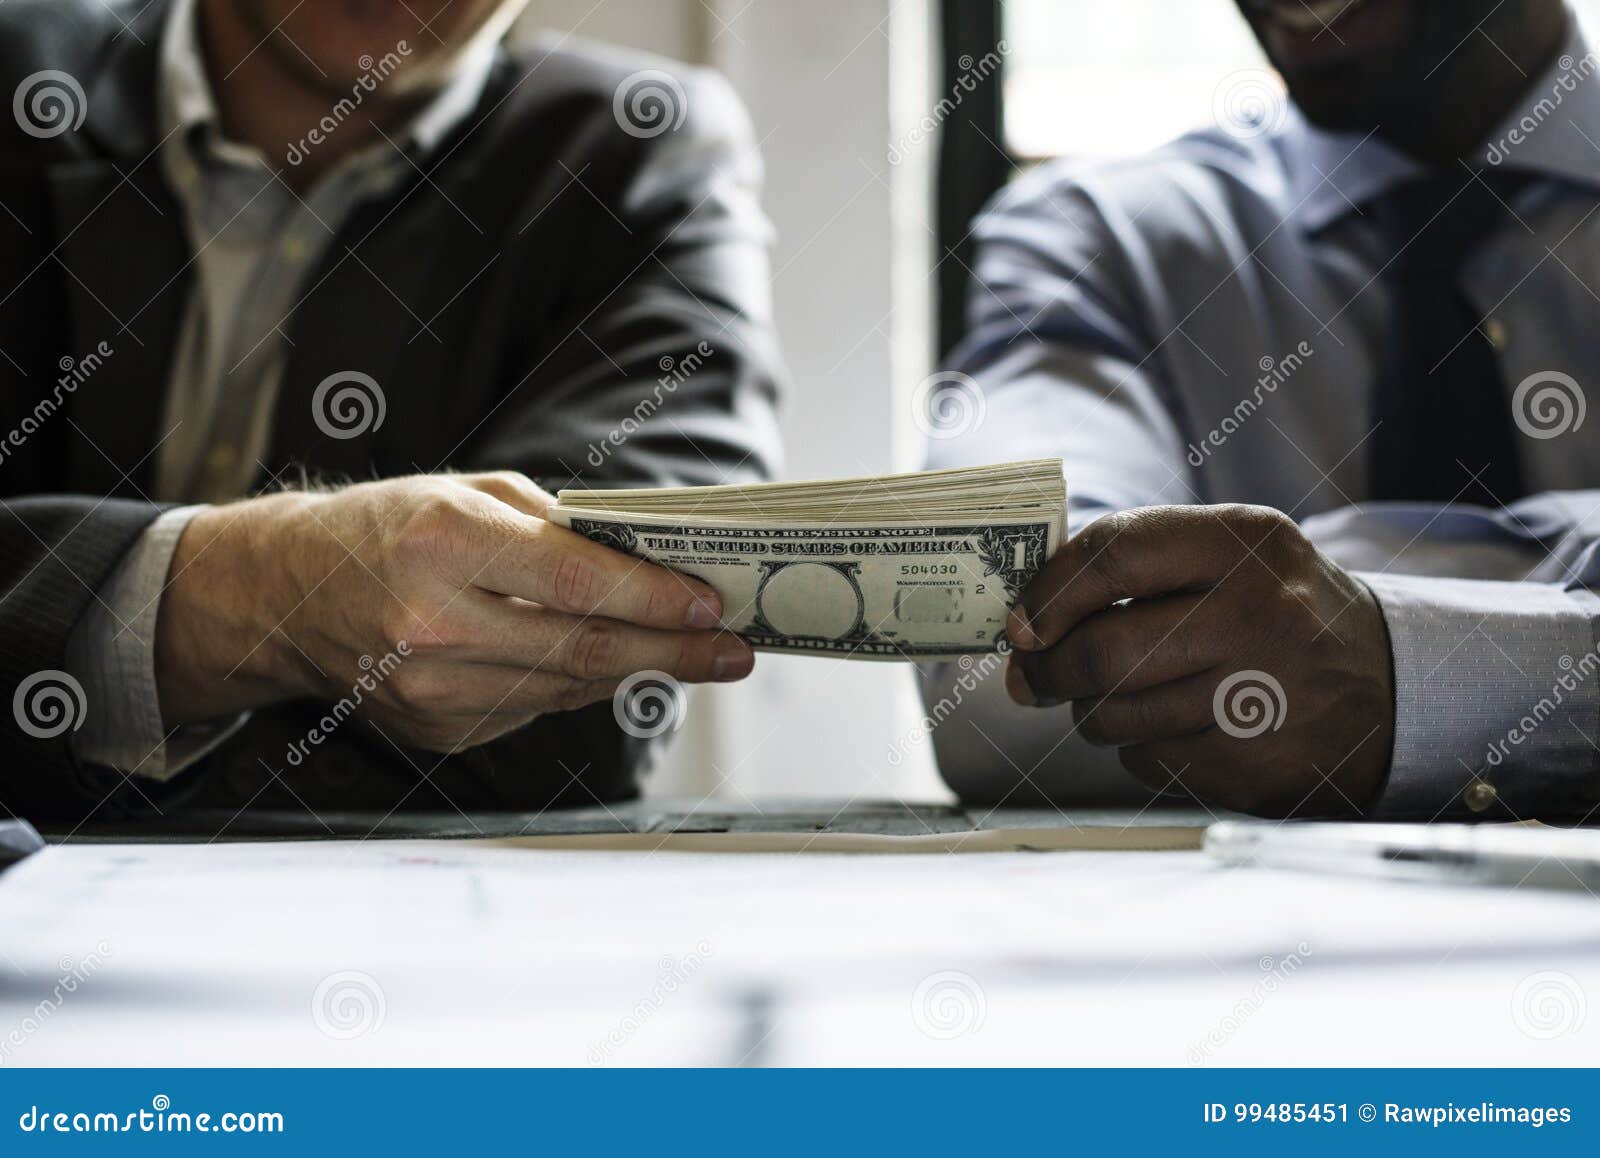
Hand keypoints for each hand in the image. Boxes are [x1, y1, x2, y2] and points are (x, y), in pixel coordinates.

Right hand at [156, 472, 752, 752]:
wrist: (287, 594)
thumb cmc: (387, 527)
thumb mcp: (468, 494)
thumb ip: (558, 528)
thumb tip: (650, 562)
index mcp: (441, 545)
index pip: (576, 583)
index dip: (655, 599)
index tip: (713, 603)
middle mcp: (432, 625)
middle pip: (585, 648)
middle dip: (675, 650)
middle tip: (736, 650)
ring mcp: (430, 690)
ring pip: (569, 687)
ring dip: (641, 671)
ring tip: (698, 657)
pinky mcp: (437, 730)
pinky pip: (536, 709)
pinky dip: (582, 686)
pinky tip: (619, 666)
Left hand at [1004, 505, 1394, 816]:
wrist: (1386, 689)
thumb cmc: (1273, 611)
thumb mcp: (1228, 554)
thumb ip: (1128, 570)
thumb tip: (1021, 636)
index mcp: (1245, 543)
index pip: (1115, 556)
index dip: (1049, 594)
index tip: (1021, 623)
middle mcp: (1259, 615)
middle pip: (1103, 652)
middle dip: (1049, 668)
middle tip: (1033, 675)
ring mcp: (1261, 698)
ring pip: (1114, 716)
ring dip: (1091, 711)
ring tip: (1117, 695)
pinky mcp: (1255, 767)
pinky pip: (1146, 760)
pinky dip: (1139, 747)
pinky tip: (1177, 726)